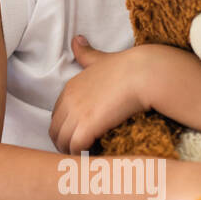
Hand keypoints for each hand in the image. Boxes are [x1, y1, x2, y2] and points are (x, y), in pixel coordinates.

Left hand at [49, 36, 156, 153]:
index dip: (66, 127)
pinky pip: (75, 148)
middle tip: (80, 154)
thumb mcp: (100, 59)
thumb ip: (87, 53)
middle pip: (55, 131)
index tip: (77, 136)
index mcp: (70, 87)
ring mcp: (76, 114)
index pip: (57, 115)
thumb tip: (76, 39)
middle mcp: (69, 100)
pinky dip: (82, 155)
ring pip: (63, 142)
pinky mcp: (87, 127)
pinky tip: (94, 158)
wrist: (145, 73)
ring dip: (72, 153)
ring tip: (87, 160)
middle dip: (64, 143)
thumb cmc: (128, 67)